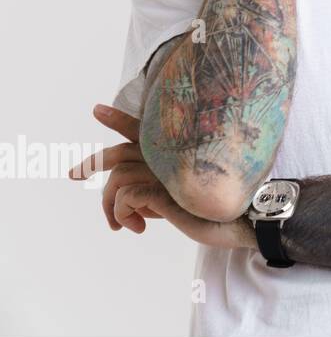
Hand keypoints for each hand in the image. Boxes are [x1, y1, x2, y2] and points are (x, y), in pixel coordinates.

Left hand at [69, 103, 253, 249]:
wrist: (249, 218)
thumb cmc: (227, 209)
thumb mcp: (192, 193)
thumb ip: (168, 184)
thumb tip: (140, 198)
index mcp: (180, 152)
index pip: (144, 128)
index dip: (119, 119)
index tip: (96, 109)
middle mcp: (171, 157)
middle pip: (120, 151)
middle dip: (93, 162)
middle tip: (74, 174)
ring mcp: (167, 171)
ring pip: (116, 179)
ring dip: (110, 206)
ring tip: (121, 225)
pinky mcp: (164, 189)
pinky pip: (123, 197)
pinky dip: (121, 213)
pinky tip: (138, 227)